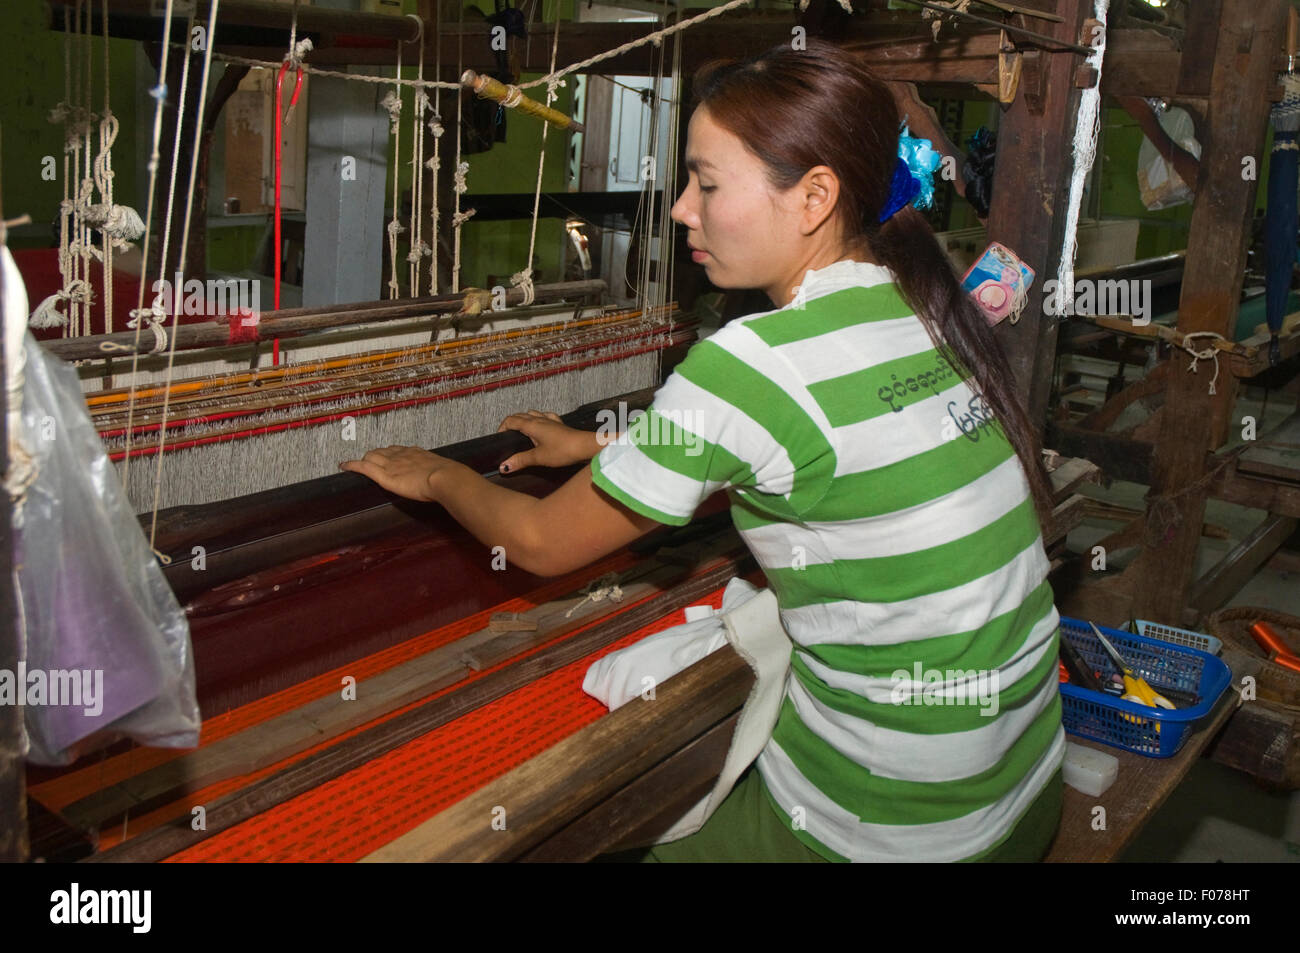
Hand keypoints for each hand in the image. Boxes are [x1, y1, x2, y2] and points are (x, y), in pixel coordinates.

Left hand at [339, 445, 460, 501]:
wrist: (445, 477)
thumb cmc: (448, 476)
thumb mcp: (443, 469)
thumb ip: (439, 471)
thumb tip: (449, 476)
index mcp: (415, 453)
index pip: (396, 450)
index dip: (388, 453)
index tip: (385, 456)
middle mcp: (400, 455)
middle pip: (380, 452)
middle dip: (372, 456)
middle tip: (367, 463)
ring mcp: (391, 464)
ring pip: (370, 457)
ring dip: (363, 461)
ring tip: (354, 466)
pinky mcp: (385, 475)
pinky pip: (364, 468)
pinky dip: (352, 466)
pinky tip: (344, 466)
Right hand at [496, 410, 602, 473]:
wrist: (585, 446)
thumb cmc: (564, 450)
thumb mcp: (538, 458)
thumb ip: (520, 460)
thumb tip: (504, 466)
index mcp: (532, 425)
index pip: (511, 420)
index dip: (502, 427)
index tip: (499, 437)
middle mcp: (540, 419)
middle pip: (520, 415)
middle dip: (511, 423)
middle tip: (507, 435)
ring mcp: (551, 420)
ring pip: (533, 414)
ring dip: (524, 419)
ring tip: (521, 430)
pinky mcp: (560, 425)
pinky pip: (546, 416)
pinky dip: (539, 418)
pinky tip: (542, 424)